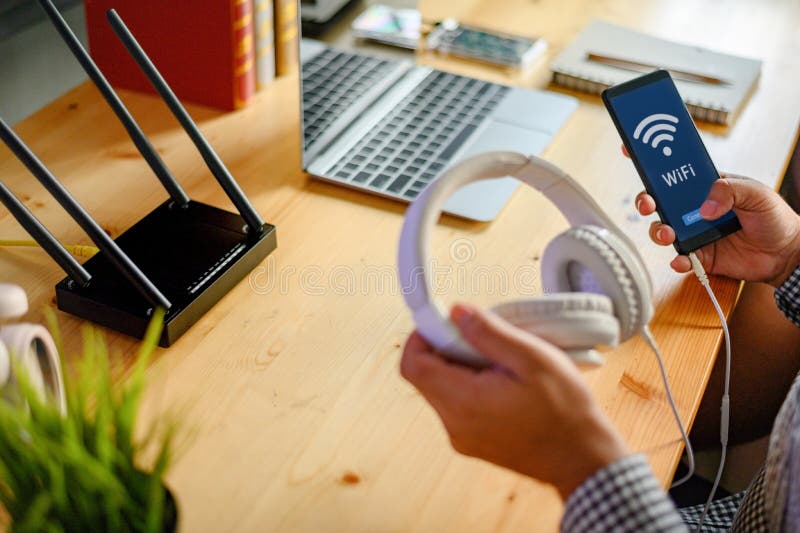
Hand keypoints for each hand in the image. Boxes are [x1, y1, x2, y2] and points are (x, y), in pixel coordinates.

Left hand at [400, 304, 629, 499]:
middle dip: (444, 349)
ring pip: (440, 390)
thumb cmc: (566, 411)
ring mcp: (462, 437)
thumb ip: (489, 333)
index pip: (413, 365)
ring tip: (498, 363)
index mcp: (463, 402)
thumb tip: (456, 312)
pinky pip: (456, 406)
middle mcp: (454, 424)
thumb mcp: (532, 358)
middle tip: (480, 339)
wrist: (583, 458)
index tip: (444, 321)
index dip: (421, 336)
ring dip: (459, 368)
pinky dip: (468, 386)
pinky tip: (502, 383)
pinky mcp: (473, 442)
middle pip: (424, 376)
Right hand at [623, 146, 799, 285]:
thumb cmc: (774, 217)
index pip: (675, 171)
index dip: (654, 161)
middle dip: (646, 200)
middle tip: (648, 203)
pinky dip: (678, 260)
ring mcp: (694, 232)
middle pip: (660, 201)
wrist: (786, 253)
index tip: (634, 151)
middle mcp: (694, 209)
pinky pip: (681, 258)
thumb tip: (704, 207)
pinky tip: (683, 259)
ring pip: (664, 229)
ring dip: (659, 231)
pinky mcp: (700, 255)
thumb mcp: (756, 193)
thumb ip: (729, 191)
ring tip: (668, 234)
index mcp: (705, 187)